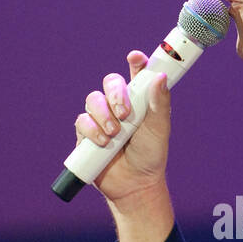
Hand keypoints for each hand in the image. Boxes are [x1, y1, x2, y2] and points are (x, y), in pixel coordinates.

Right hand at [76, 52, 171, 204]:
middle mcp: (118, 105)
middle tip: (125, 114)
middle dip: (116, 94)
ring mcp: (101, 118)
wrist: (134, 184)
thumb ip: (160, 103)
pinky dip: (92, 130)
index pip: (137, 73)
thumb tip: (160, 77)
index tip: (135, 57)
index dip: (136, 61)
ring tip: (115, 134)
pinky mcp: (87, 133)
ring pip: (93, 99)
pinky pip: (82, 121)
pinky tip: (103, 142)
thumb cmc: (150, 155)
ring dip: (104, 115)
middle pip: (110, 82)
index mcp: (139, 99)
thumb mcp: (159, 129)